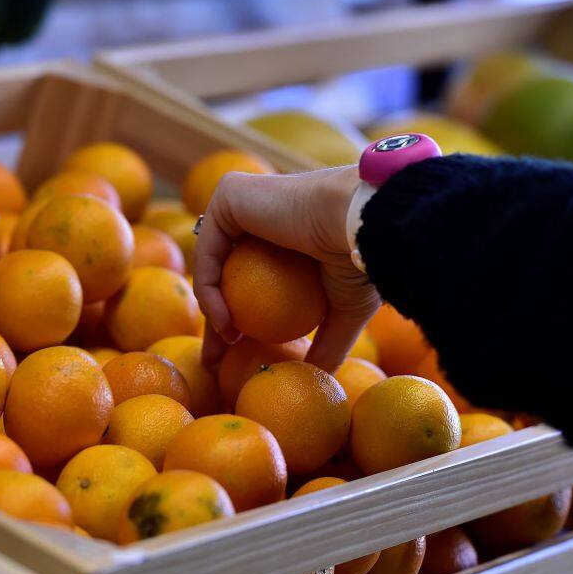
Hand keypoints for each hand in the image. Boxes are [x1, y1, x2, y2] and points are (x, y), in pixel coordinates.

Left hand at [192, 166, 380, 373]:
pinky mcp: (229, 193)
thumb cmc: (362, 263)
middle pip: (225, 272)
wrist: (363, 221)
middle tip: (213, 360)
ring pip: (213, 263)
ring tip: (223, 347)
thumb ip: (326, 343)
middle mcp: (263, 211)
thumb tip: (314, 380)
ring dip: (211, 310)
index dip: (238, 318)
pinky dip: (209, 291)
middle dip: (214, 319)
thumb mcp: (343, 312)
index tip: (234, 355)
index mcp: (287, 233)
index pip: (249, 280)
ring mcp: (244, 198)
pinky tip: (225, 325)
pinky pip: (208, 252)